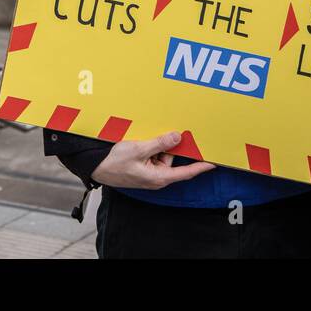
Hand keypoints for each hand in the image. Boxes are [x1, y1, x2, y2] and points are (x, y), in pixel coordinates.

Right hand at [90, 131, 215, 189]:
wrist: (95, 166)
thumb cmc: (114, 162)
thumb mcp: (139, 149)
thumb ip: (160, 143)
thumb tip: (177, 137)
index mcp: (159, 177)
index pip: (186, 173)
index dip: (201, 166)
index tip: (214, 162)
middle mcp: (156, 177)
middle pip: (173, 159)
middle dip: (169, 146)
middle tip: (164, 134)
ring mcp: (149, 173)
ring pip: (162, 155)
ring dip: (156, 145)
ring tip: (141, 140)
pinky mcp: (142, 168)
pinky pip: (153, 155)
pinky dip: (150, 147)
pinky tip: (139, 142)